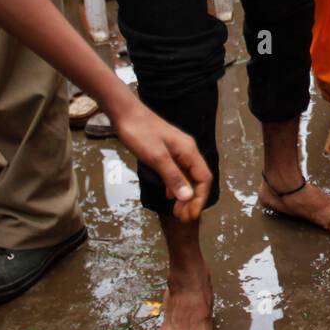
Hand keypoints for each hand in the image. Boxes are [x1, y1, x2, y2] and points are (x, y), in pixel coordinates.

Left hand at [110, 98, 213, 221]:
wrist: (125, 113)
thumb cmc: (140, 133)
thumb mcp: (156, 157)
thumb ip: (173, 177)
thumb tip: (187, 197)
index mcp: (189, 151)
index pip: (204, 179)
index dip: (200, 198)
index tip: (189, 215)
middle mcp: (187, 151)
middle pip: (198, 179)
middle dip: (193, 199)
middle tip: (181, 217)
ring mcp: (178, 151)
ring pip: (187, 176)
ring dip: (184, 194)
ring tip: (176, 210)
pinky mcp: (167, 151)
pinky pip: (177, 172)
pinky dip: (176, 185)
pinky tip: (168, 194)